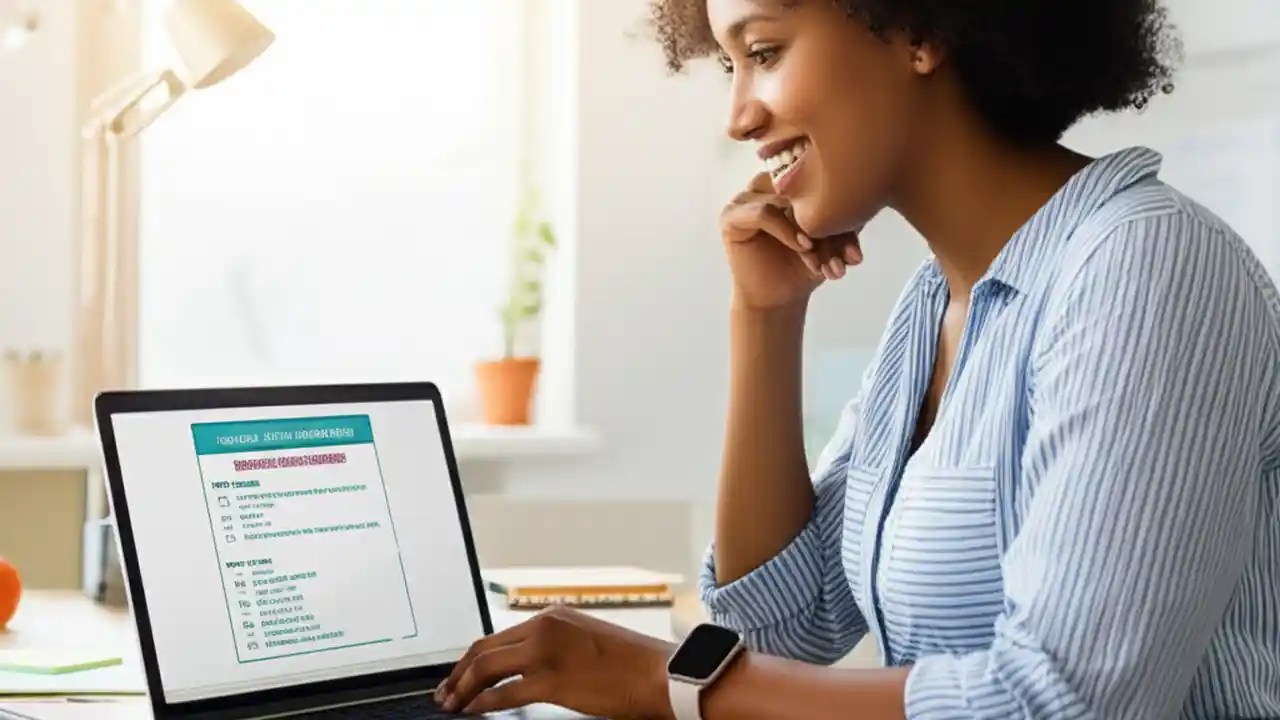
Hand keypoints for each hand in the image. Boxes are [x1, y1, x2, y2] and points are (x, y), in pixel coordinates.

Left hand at [436, 605, 676, 718]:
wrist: (662, 673)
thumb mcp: (586, 642)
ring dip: (463, 688)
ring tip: (451, 705)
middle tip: (445, 693)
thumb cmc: (633, 664)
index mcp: (553, 616)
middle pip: (484, 648)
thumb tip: (526, 668)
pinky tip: (472, 712)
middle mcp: (545, 627)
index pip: (498, 635)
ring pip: (487, 667)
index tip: (461, 675)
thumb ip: (556, 646)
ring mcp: (547, 652)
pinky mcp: (553, 681)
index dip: (473, 658)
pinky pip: (504, 693)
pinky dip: (482, 703)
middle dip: (459, 673)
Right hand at [721, 172, 861, 310]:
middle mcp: (767, 183)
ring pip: (787, 202)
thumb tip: (869, 197)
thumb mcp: (834, 237)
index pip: (821, 182)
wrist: (780, 297)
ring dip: (811, 232)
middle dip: (829, 225)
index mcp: (792, 180)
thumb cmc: (807, 264)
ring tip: (825, 259)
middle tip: (848, 256)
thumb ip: (846, 214)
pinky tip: (804, 247)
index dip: (843, 209)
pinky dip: (787, 230)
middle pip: (805, 192)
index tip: (857, 250)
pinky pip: (763, 213)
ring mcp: (746, 196)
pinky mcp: (731, 215)